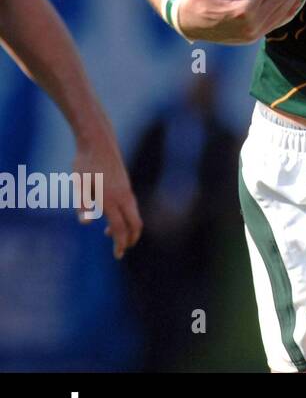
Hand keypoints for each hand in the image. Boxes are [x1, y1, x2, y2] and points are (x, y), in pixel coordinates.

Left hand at [71, 129, 142, 259]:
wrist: (98, 142)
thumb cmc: (85, 163)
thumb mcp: (78, 184)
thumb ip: (82, 205)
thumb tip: (88, 223)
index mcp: (110, 198)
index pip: (119, 227)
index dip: (120, 243)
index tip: (117, 255)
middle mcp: (123, 195)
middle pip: (135, 223)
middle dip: (130, 239)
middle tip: (121, 251)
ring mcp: (127, 190)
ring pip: (134, 215)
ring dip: (127, 228)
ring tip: (111, 236)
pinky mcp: (126, 185)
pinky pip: (131, 207)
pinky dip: (126, 218)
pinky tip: (111, 217)